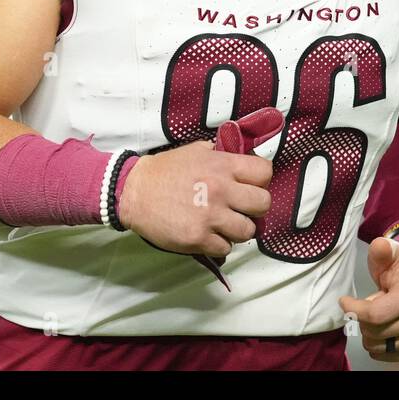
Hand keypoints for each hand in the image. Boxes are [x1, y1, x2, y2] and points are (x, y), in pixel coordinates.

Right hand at [118, 108, 280, 258]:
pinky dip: (219, 244)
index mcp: (222, 165)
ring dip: (238, 229)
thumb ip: (223, 156)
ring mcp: (210, 217)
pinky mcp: (198, 239)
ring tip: (224, 224)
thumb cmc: (166, 170)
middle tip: (241, 207)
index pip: (264, 172)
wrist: (134, 192)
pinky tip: (208, 234)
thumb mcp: (197, 150)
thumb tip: (246, 163)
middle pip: (263, 204)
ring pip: (248, 231)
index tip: (251, 185)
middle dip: (254, 207)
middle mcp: (220, 190)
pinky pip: (226, 248)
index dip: (260, 180)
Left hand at [339, 237, 398, 362]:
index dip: (353, 309)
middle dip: (362, 320)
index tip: (345, 301)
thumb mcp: (390, 253)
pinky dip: (378, 345)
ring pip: (378, 347)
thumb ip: (382, 249)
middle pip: (373, 332)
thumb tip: (379, 245)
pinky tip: (384, 328)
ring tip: (379, 316)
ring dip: (369, 333)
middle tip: (369, 305)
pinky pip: (386, 357)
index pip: (374, 315)